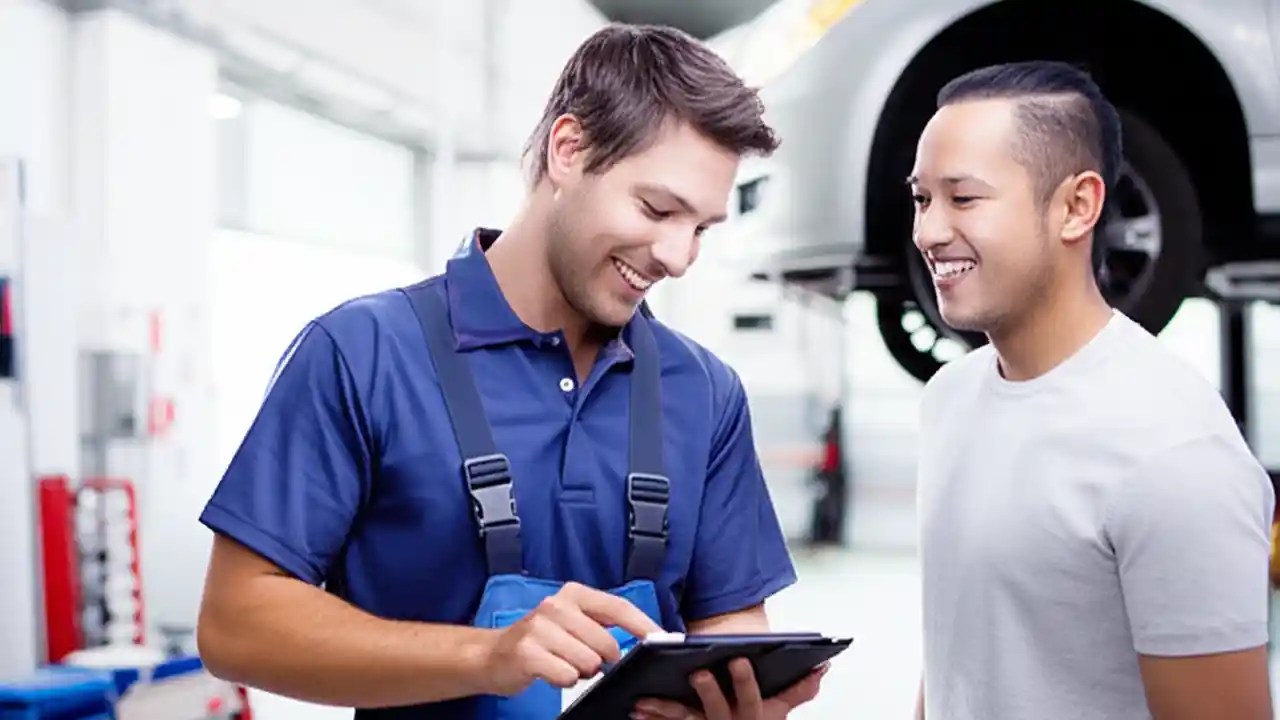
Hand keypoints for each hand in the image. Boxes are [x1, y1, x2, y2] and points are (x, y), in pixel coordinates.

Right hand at [479, 582, 662, 695]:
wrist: (492, 655)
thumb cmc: (541, 641)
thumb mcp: (571, 623)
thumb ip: (602, 626)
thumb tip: (645, 638)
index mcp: (573, 594)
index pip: (618, 607)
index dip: (644, 625)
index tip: (664, 640)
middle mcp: (556, 605)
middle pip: (606, 643)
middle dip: (603, 661)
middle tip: (585, 661)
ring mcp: (539, 628)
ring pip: (589, 663)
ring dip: (582, 672)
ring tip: (564, 664)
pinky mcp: (527, 652)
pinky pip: (567, 676)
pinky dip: (564, 681)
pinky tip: (551, 673)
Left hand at [632, 658, 828, 719]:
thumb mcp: (780, 710)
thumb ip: (798, 690)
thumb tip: (822, 669)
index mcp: (754, 716)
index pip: (752, 700)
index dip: (745, 682)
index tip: (738, 659)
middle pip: (717, 711)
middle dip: (708, 692)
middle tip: (697, 672)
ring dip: (666, 709)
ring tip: (649, 696)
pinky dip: (652, 717)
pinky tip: (638, 708)